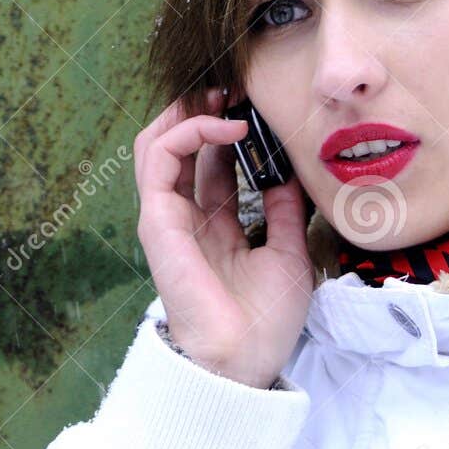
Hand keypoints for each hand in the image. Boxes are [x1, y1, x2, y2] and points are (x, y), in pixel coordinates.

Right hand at [132, 87, 313, 388]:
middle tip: (236, 88)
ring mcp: (167, 216)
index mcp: (212, 226)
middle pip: (178, 147)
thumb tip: (291, 171)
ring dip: (188, 112)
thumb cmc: (264, 320)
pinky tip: (226, 127)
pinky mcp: (157, 219)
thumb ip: (285, 211)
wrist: (243, 359)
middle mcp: (185, 216)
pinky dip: (189, 132)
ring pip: (157, 143)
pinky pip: (160, 159)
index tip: (255, 106)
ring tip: (224, 95)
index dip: (228, 130)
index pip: (210, 163)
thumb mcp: (287, 253)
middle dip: (202, 112)